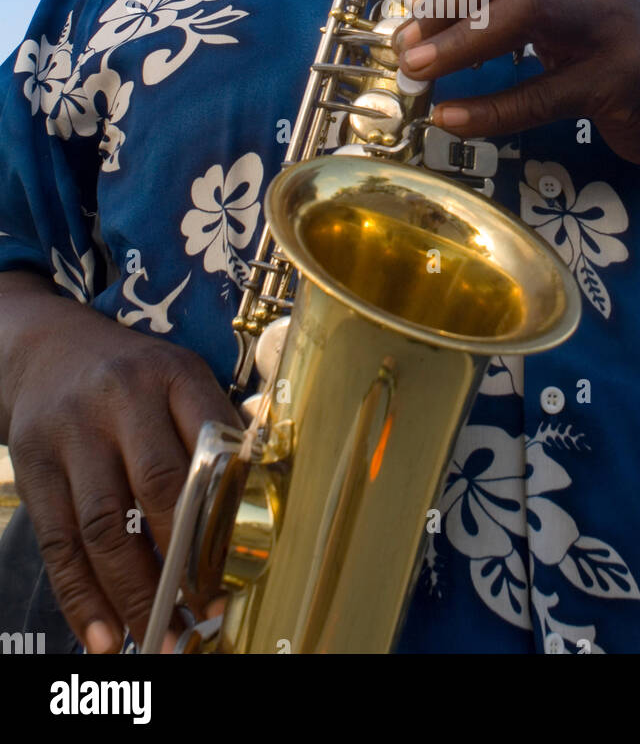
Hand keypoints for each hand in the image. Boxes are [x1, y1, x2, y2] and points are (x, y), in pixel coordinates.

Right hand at [6, 294, 241, 652]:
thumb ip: (216, 430)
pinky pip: (58, 542)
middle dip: (184, 561)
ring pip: (104, 525)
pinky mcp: (33, 465)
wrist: (47, 350)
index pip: (210, 443)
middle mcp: (121, 398)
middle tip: (204, 614)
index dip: (227, 511)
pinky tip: (103, 634)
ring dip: (133, 593)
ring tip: (159, 637)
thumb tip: (258, 506)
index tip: (241, 565)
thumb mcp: (180, 378)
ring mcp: (71, 432)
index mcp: (174, 374)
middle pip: (158, 488)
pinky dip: (81, 596)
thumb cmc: (134, 377)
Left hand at [394, 0, 639, 169]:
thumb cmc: (617, 60)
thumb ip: (513, 6)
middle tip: (407, 45)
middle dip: (446, 1)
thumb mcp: (566, 18)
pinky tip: (453, 120)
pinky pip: (545, 91)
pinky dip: (491, 107)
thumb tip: (429, 19)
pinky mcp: (622, 78)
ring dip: (460, 42)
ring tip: (418, 72)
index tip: (415, 1)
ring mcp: (611, 25)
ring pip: (525, 8)